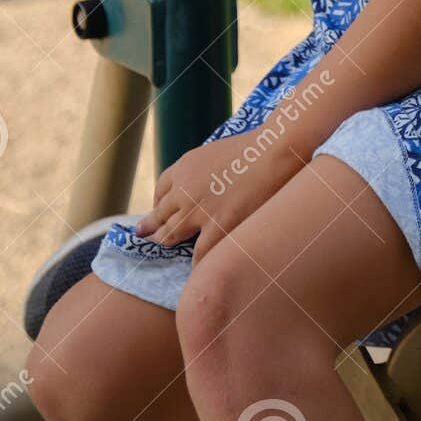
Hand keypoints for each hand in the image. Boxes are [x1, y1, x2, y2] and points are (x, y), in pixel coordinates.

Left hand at [135, 127, 302, 266]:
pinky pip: (199, 253)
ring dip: (166, 243)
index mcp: (183, 167)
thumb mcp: (215, 152)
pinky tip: (195, 271)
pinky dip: (195, 264)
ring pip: (170, 235)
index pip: (160, 190)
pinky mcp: (218, 226)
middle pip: (160, 214)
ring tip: (164, 252)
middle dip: (153, 227)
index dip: (158, 203)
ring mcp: (199, 210)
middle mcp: (184, 189)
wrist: (272, 151)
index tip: (160, 212)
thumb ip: (201, 171)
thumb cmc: (253, 148)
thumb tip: (201, 186)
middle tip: (147, 236)